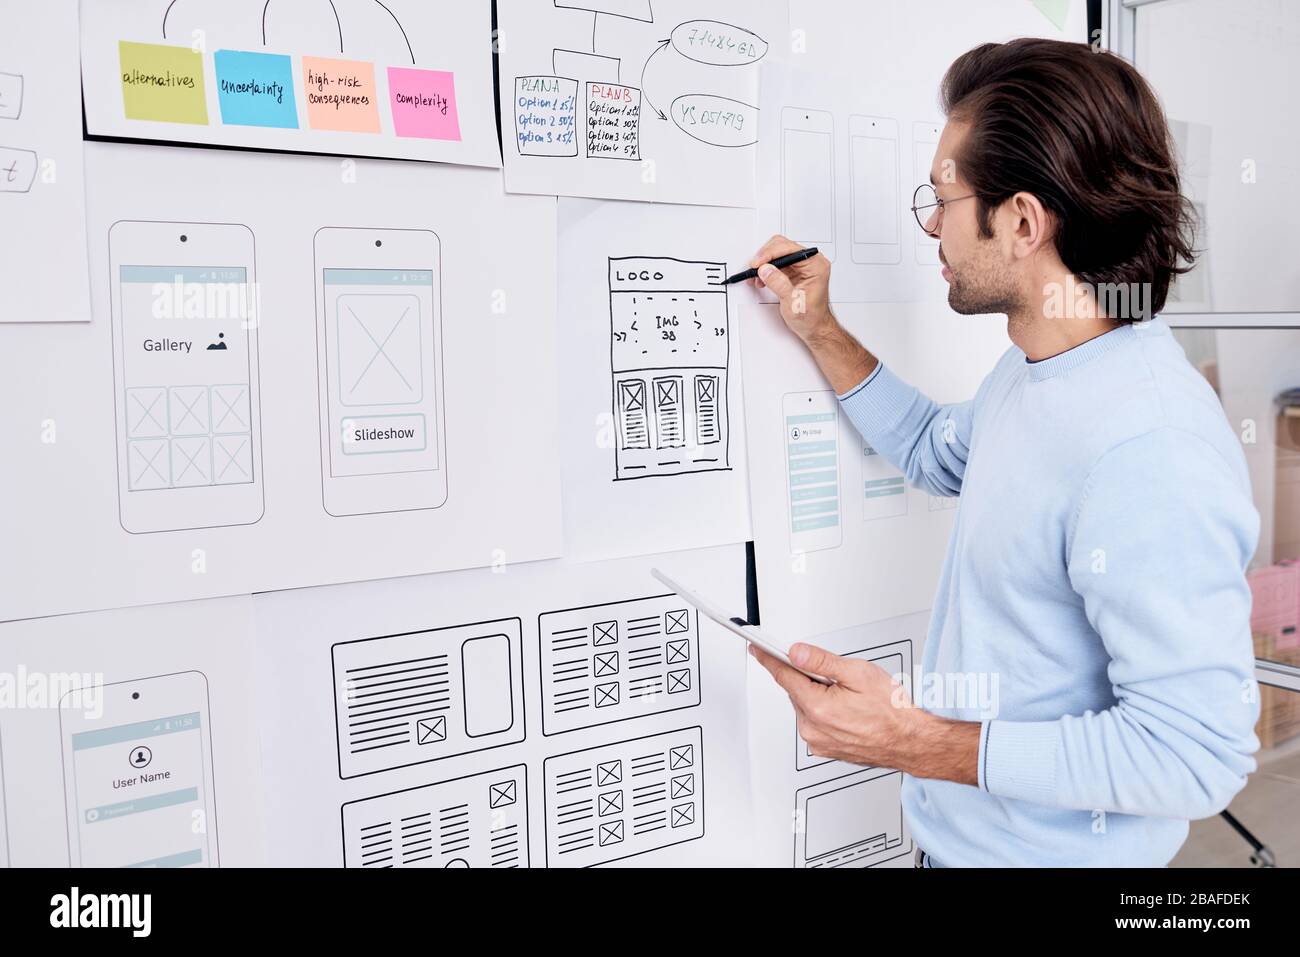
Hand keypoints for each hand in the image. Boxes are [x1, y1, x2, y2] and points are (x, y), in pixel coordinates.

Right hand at [750, 234, 834, 343]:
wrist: (813, 327)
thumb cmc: (811, 317)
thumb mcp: (793, 302)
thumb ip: (779, 284)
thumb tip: (766, 270)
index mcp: (816, 265)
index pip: (790, 249)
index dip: (771, 254)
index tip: (758, 264)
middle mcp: (810, 262)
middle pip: (782, 246)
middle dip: (765, 257)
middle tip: (754, 268)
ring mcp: (801, 265)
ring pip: (777, 253)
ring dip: (764, 263)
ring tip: (756, 276)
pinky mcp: (793, 270)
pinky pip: (776, 263)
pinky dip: (766, 269)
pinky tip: (761, 278)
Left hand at [750, 640, 921, 767]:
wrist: (910, 740)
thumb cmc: (892, 711)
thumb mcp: (858, 673)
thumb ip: (822, 661)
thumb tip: (796, 652)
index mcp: (818, 708)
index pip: (784, 676)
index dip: (769, 658)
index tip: (757, 648)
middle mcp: (813, 728)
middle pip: (796, 690)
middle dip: (809, 677)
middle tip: (837, 676)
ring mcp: (818, 741)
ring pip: (805, 706)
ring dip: (818, 695)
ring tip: (849, 697)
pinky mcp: (824, 748)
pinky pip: (814, 721)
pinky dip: (823, 711)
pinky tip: (846, 709)